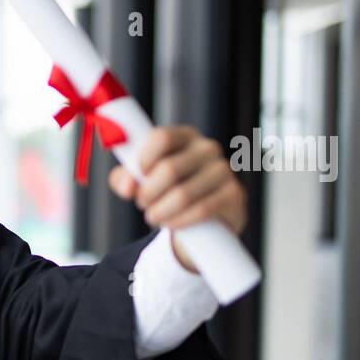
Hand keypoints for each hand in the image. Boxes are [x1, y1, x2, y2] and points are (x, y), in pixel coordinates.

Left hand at [107, 125, 246, 272]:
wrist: (203, 220)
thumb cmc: (167, 192)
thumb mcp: (141, 182)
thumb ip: (124, 179)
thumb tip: (127, 185)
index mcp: (184, 137)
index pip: (161, 137)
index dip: (143, 160)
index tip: (137, 177)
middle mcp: (207, 148)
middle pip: (168, 169)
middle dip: (147, 193)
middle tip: (142, 203)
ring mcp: (224, 170)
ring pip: (182, 195)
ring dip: (160, 211)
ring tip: (154, 216)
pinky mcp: (234, 193)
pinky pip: (201, 210)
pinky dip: (180, 221)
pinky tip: (172, 223)